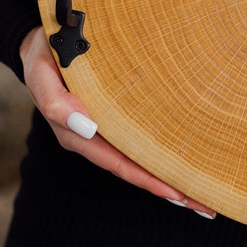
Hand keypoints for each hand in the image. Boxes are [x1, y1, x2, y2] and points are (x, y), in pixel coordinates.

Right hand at [19, 26, 215, 217]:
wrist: (44, 41)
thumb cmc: (44, 54)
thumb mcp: (41, 72)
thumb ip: (54, 100)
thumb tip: (84, 126)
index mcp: (76, 134)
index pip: (118, 163)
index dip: (147, 179)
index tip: (177, 194)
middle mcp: (92, 137)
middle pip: (134, 169)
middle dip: (168, 187)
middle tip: (205, 204)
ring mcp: (104, 129)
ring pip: (139, 157)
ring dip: (169, 174)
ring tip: (202, 192)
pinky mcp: (113, 115)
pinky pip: (139, 139)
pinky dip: (160, 152)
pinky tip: (183, 159)